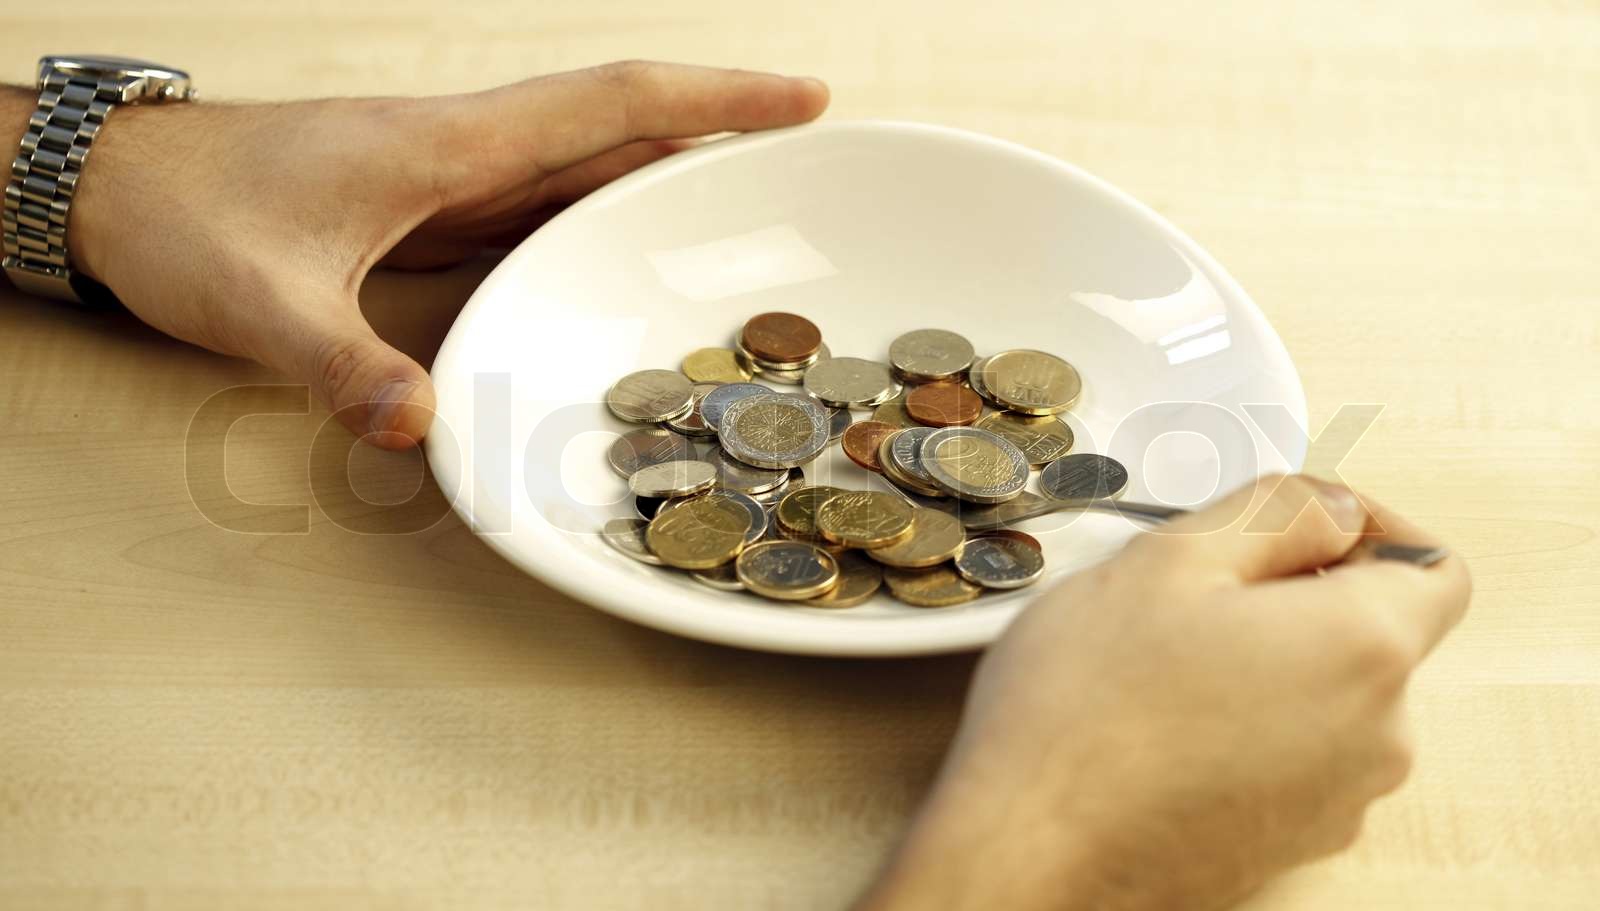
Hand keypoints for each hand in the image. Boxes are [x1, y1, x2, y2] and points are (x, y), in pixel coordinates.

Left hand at [55, 62, 828, 446]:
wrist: (106, 186)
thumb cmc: (180, 216)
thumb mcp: (258, 299)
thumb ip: (342, 363)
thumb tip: (424, 429)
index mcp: (448, 147)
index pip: (610, 105)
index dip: (713, 102)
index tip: (798, 101)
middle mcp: (462, 151)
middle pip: (618, 129)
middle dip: (718, 138)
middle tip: (807, 172)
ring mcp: (446, 177)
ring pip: (583, 163)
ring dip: (664, 177)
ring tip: (745, 216)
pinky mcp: (426, 208)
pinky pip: (540, 202)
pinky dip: (599, 216)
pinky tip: (622, 253)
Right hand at [857, 475, 1470, 910]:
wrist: (1028, 846)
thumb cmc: (1085, 710)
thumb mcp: (1166, 560)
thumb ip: (1275, 512)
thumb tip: (1334, 507)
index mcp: (1362, 650)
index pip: (1433, 568)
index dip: (1370, 528)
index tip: (1299, 524)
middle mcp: (1375, 737)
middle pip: (1372, 635)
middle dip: (1296, 598)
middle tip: (1190, 591)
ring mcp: (1336, 803)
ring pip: (1325, 698)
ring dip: (1264, 665)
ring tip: (1160, 665)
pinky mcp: (1288, 845)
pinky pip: (1291, 759)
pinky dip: (1244, 728)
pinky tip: (1159, 726)